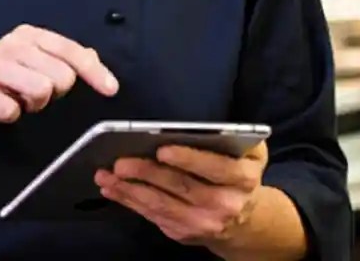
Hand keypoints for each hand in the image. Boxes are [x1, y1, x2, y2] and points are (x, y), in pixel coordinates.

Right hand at [0, 25, 118, 140]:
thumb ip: (63, 60)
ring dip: (31, 105)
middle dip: (53, 94)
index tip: (111, 89)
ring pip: (41, 90)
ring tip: (15, 100)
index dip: (95, 72)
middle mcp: (12, 44)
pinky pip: (12, 110)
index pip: (72, 51)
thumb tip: (93, 58)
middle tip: (31, 95)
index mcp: (29, 36)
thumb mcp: (33, 66)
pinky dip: (9, 116)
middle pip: (62, 76)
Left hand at [95, 141, 268, 248]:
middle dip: (147, 173)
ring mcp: (201, 222)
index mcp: (243, 179)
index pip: (215, 168)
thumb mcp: (252, 154)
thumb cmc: (240, 176)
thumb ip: (237, 137)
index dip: (188, 159)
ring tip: (106, 174)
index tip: (162, 150)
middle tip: (121, 162)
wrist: (244, 222)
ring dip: (130, 189)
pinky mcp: (182, 232)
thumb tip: (205, 127)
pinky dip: (129, 201)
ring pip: (161, 204)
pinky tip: (113, 188)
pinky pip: (152, 215)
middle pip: (181, 187)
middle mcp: (224, 204)